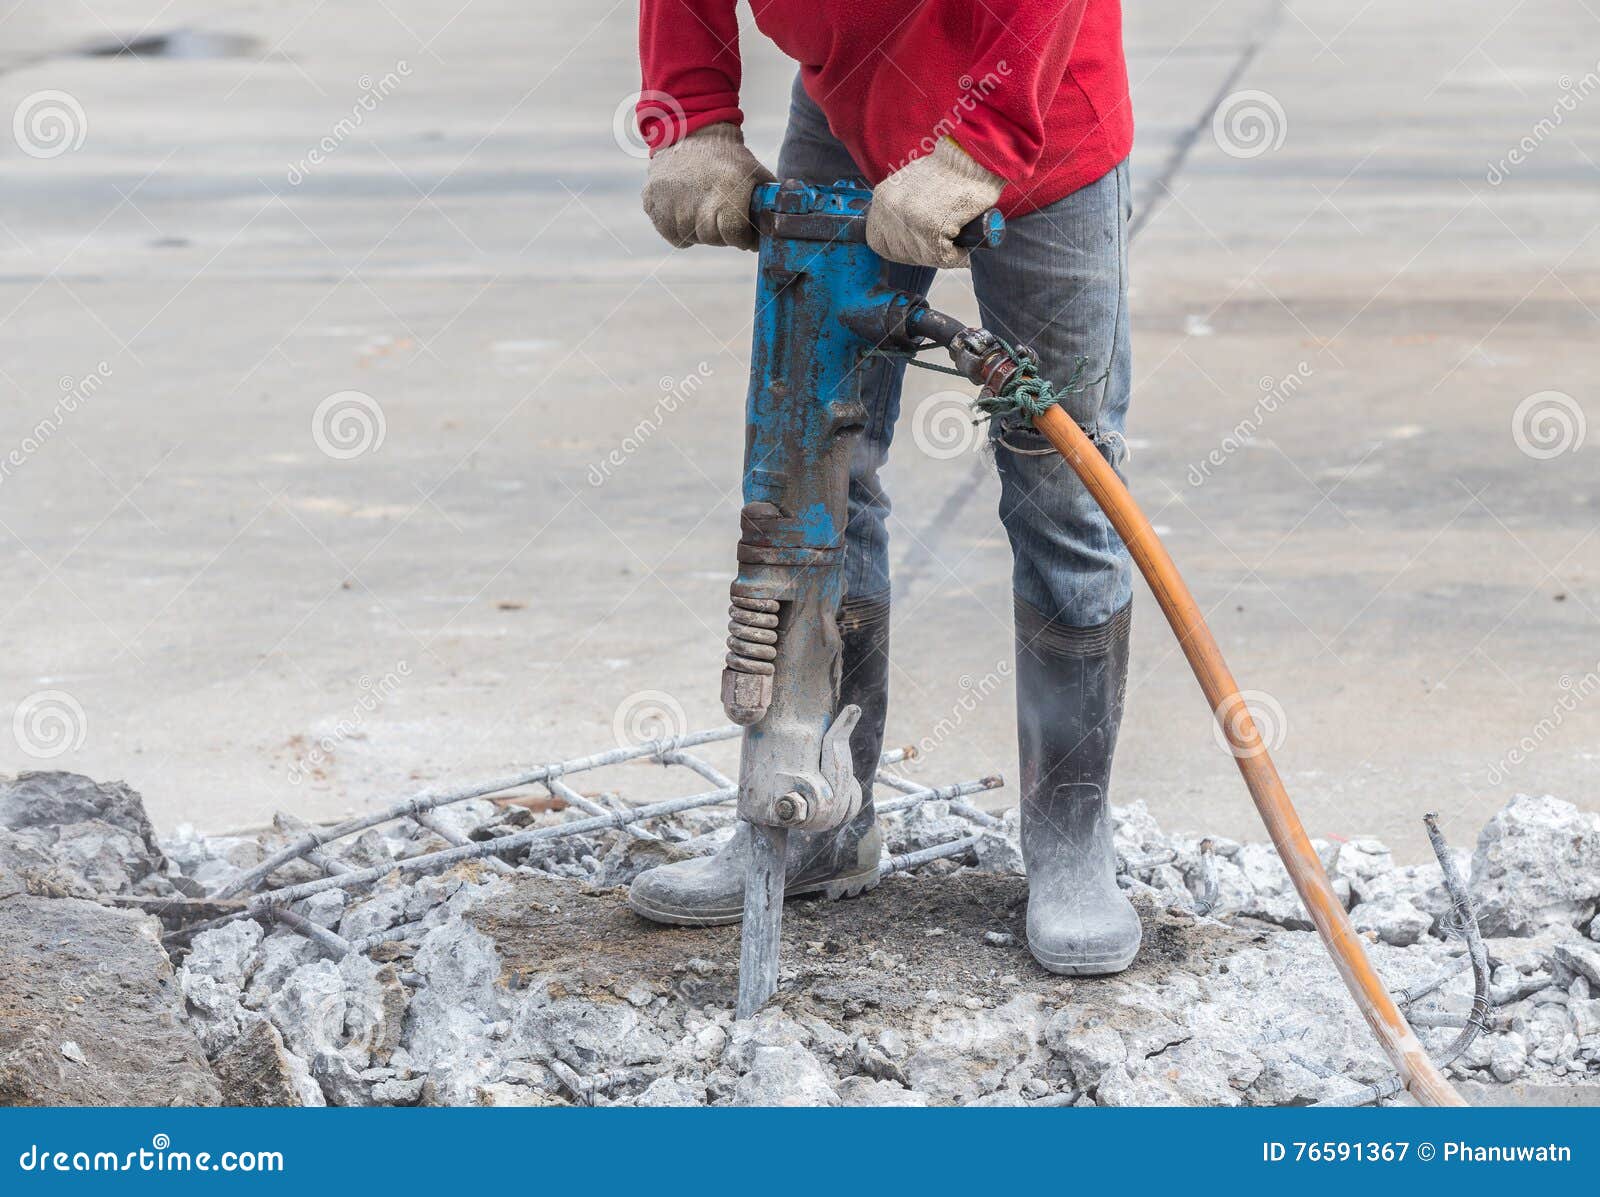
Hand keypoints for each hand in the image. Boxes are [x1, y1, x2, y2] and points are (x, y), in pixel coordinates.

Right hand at [642, 123, 774, 250]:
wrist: (690, 130)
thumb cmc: (729, 158)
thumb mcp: (756, 173)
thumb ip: (771, 202)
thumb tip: (784, 226)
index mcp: (726, 194)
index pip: (735, 237)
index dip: (743, 237)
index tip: (746, 231)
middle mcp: (695, 203)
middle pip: (713, 239)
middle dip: (722, 231)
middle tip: (723, 212)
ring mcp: (670, 204)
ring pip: (692, 238)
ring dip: (700, 229)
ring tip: (703, 205)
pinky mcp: (652, 203)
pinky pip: (672, 234)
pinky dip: (680, 227)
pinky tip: (686, 208)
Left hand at [866, 139, 1005, 268]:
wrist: (974, 156)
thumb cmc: (949, 172)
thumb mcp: (911, 186)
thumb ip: (900, 209)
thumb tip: (901, 239)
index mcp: (882, 197)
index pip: (877, 242)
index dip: (900, 249)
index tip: (918, 244)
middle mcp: (890, 209)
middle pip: (899, 253)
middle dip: (921, 252)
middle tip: (941, 239)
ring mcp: (909, 218)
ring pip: (921, 257)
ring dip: (940, 253)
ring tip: (953, 233)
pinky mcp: (932, 227)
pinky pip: (943, 258)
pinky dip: (957, 255)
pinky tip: (963, 239)